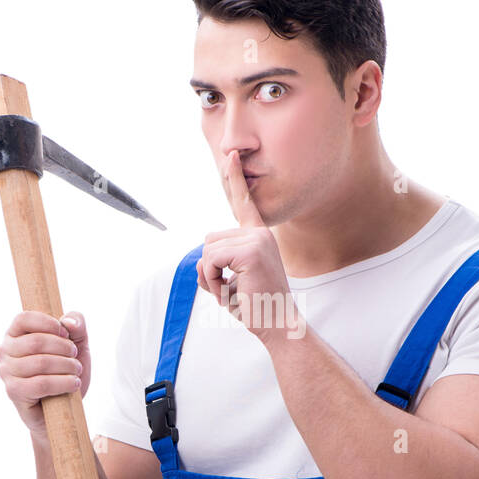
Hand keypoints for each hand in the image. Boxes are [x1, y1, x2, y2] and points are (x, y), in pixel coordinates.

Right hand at [0, 310, 88, 434]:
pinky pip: (41, 384)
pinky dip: (63, 383)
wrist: (65, 408)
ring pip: (40, 363)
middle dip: (64, 348)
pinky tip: (74, 384)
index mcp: (15, 334)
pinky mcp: (14, 392)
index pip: (23, 319)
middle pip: (36, 342)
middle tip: (75, 357)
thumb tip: (68, 322)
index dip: (49, 323)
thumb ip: (77, 323)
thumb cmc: (66, 371)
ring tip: (76, 372)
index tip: (67, 334)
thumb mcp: (78, 343)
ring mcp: (6, 372)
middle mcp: (5, 351)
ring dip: (67, 366)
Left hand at [196, 149, 295, 345]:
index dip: (235, 179)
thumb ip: (220, 263)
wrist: (277, 324)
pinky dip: (213, 281)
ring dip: (211, 278)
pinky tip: (232, 292)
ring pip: (207, 252)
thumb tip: (202, 259)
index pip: (243, 204)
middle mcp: (260, 233)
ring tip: (234, 291)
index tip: (231, 155)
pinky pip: (211, 261)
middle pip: (209, 240)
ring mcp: (257, 240)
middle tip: (232, 288)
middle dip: (210, 268)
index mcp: (258, 236)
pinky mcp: (251, 252)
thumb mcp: (234, 279)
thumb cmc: (255, 306)